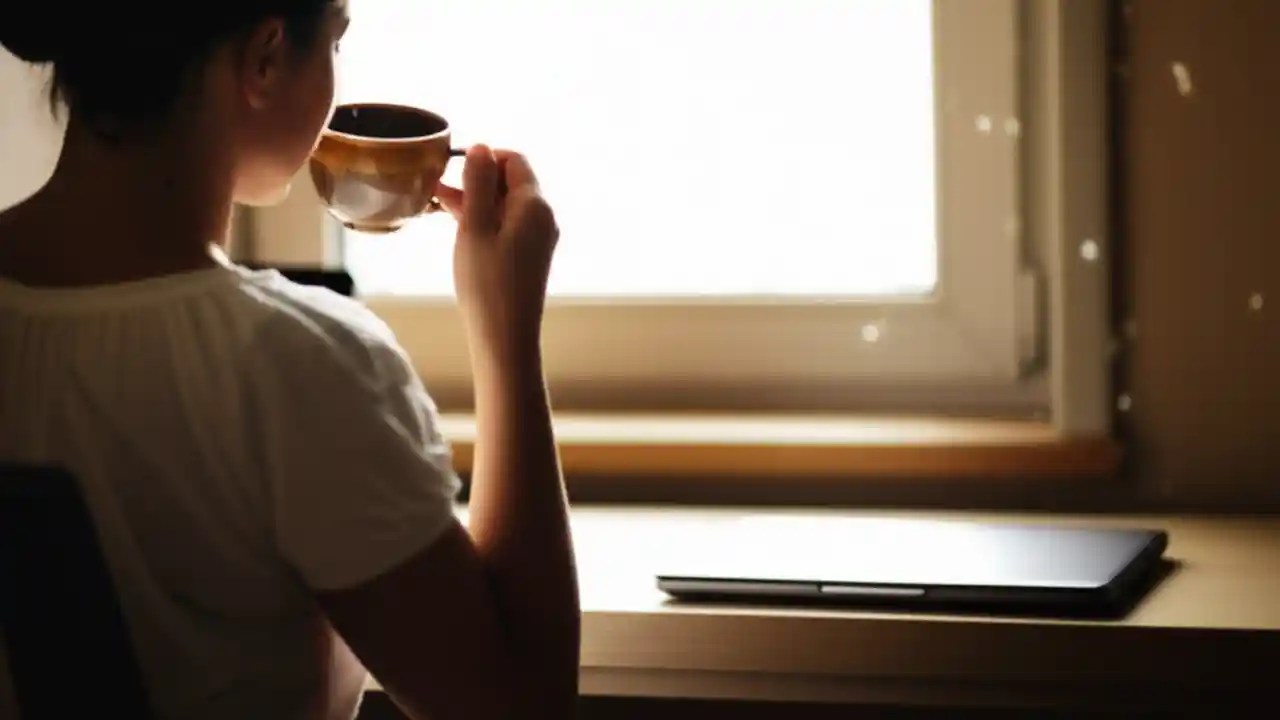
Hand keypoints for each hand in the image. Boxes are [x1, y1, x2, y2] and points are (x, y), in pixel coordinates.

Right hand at [436, 145, 559, 369]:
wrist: (505, 338)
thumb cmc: (486, 283)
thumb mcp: (475, 227)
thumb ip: (478, 184)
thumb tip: (481, 148)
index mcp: (535, 204)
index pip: (514, 159)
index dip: (483, 157)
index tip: (452, 169)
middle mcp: (544, 217)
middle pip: (511, 181)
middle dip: (476, 179)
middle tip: (437, 188)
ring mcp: (539, 238)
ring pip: (506, 205)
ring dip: (476, 201)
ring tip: (439, 205)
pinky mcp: (530, 256)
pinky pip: (508, 225)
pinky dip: (485, 220)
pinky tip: (458, 227)